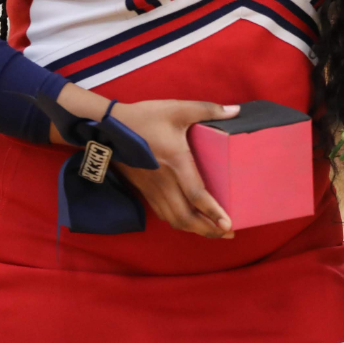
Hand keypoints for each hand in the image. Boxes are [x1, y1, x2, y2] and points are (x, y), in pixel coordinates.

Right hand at [111, 99, 239, 238]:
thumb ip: (208, 109)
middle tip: (228, 234)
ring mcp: (152, 188)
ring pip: (173, 219)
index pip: (197, 195)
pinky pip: (163, 213)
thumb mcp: (177, 109)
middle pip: (185, 217)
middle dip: (207, 230)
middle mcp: (164, 182)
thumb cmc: (143, 118)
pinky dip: (178, 222)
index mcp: (176, 163)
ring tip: (212, 232)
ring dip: (194, 229)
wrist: (108, 127)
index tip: (229, 225)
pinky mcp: (144, 190)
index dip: (213, 212)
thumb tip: (235, 110)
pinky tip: (188, 220)